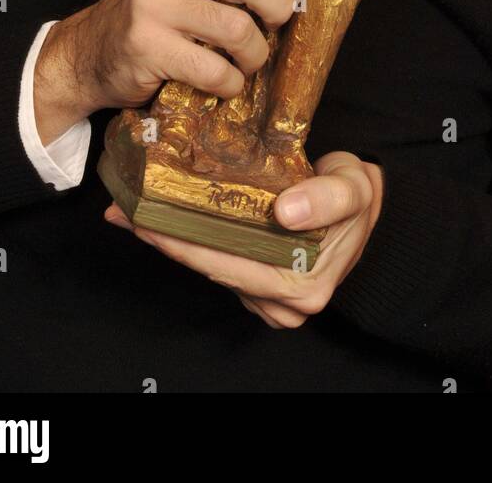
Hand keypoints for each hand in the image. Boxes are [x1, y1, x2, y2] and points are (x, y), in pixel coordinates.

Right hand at [33, 0, 314, 142]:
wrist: (87, 53)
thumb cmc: (152, 13)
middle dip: (277, 5)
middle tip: (278, 21)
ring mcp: (154, 5)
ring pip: (237, 30)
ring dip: (255, 54)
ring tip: (249, 61)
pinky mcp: (147, 46)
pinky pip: (214, 70)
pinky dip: (231, 83)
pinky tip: (225, 83)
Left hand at [104, 150, 383, 327]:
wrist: (366, 207)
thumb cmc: (357, 195)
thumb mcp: (353, 188)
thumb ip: (327, 199)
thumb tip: (286, 211)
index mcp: (302, 286)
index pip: (230, 265)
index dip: (186, 243)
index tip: (148, 219)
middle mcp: (283, 302)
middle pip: (211, 270)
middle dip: (165, 241)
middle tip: (124, 213)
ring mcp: (270, 298)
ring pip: (211, 269)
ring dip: (172, 242)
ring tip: (133, 213)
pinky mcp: (260, 287)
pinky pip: (219, 265)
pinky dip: (191, 243)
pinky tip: (162, 221)